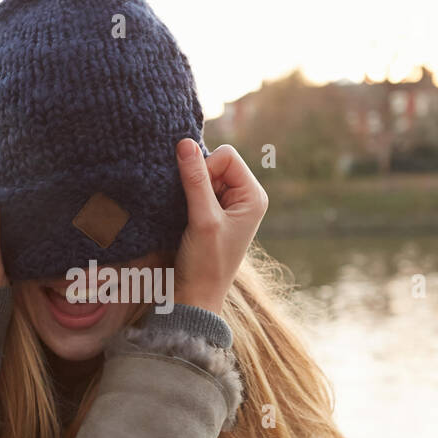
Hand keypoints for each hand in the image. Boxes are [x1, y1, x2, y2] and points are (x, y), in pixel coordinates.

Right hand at [172, 139, 267, 314]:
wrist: (196, 296)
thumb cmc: (206, 263)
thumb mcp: (203, 219)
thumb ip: (195, 180)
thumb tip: (184, 142)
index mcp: (253, 196)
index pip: (227, 155)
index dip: (207, 168)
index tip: (198, 197)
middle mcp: (245, 197)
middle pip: (216, 162)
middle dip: (199, 179)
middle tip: (194, 209)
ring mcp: (229, 205)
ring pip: (204, 175)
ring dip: (191, 189)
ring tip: (190, 216)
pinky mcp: (213, 212)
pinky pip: (197, 188)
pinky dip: (187, 197)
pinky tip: (185, 216)